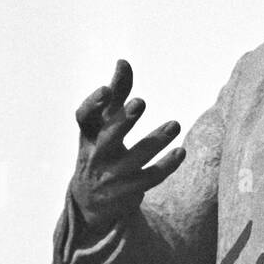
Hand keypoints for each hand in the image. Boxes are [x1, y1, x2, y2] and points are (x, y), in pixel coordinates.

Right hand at [71, 59, 184, 231]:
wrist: (91, 201)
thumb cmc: (101, 150)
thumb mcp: (104, 123)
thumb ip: (116, 93)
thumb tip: (123, 61)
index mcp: (88, 135)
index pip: (84, 117)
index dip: (93, 104)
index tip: (106, 89)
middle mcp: (96, 155)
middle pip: (108, 138)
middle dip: (124, 121)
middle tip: (140, 102)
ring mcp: (111, 176)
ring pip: (134, 158)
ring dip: (155, 141)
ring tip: (175, 124)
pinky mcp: (127, 192)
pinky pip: (149, 178)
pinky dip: (165, 166)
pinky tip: (180, 152)